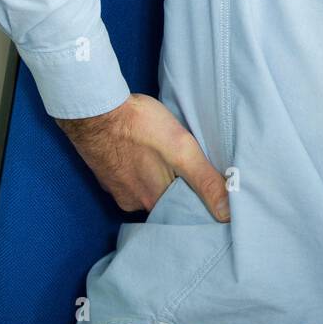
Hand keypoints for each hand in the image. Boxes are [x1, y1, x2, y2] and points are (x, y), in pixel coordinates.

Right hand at [55, 92, 230, 221]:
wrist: (95, 108)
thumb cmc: (139, 125)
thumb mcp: (183, 151)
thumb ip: (205, 181)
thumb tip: (227, 214)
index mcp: (151, 201)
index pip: (182, 215)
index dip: (199, 207)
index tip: (213, 198)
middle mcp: (132, 201)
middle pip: (165, 204)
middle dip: (182, 193)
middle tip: (197, 176)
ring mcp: (116, 187)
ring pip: (148, 190)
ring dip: (162, 180)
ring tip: (175, 164)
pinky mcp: (108, 172)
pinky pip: (132, 178)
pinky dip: (144, 171)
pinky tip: (151, 157)